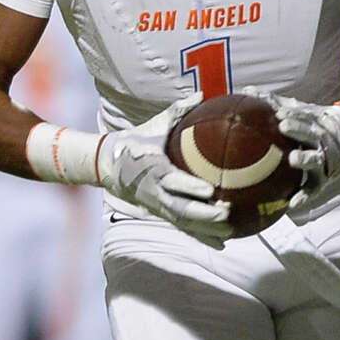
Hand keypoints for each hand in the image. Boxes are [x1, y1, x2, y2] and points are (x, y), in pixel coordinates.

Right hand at [97, 106, 232, 243]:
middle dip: (203, 215)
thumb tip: (201, 95)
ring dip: (206, 230)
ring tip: (230, 232)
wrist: (109, 165)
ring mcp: (158, 206)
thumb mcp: (154, 126)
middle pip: (180, 209)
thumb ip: (178, 112)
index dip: (190, 187)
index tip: (210, 190)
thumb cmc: (137, 142)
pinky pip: (183, 228)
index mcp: (153, 169)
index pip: (172, 181)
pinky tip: (222, 244)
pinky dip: (202, 237)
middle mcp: (154, 192)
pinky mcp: (161, 214)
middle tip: (226, 214)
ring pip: (183, 222)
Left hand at [250, 92, 339, 210]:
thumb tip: (246, 91)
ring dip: (304, 159)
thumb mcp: (297, 113)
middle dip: (299, 129)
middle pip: (311, 134)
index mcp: (312, 123)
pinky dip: (303, 196)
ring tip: (293, 158)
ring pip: (314, 159)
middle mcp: (320, 141)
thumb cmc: (310, 127)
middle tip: (283, 125)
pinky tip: (291, 204)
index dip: (293, 113)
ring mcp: (322, 161)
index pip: (304, 115)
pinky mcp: (320, 180)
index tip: (279, 112)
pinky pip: (311, 189)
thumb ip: (273, 103)